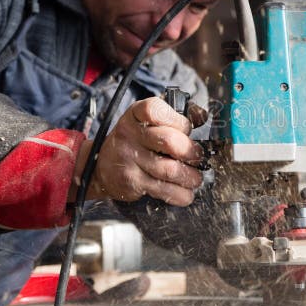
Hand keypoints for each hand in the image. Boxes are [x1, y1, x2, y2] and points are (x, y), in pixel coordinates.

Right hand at [71, 97, 203, 204]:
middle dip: (191, 152)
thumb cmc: (136, 140)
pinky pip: (164, 190)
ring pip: (170, 170)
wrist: (102, 166)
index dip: (179, 121)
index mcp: (136, 114)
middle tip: (198, 157)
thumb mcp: (148, 120)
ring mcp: (129, 159)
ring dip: (191, 176)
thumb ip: (176, 116)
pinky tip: (186, 192)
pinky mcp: (132, 182)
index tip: (186, 129)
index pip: (158, 111)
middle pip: (169, 141)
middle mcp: (129, 134)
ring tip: (195, 177)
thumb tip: (202, 116)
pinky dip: (181, 194)